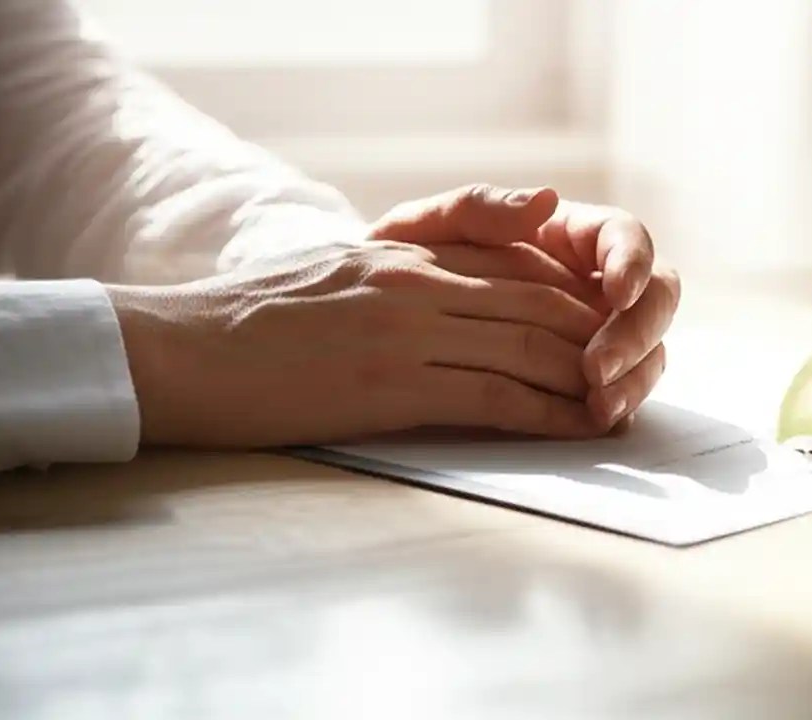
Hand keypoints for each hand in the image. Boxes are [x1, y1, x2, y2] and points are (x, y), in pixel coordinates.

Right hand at [107, 241, 607, 446]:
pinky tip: (578, 428)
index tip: (602, 323)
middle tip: (631, 364)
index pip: (512, 263)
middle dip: (592, 336)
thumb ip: (393, 267)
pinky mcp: (392, 385)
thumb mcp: (330, 269)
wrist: (180, 348)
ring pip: (526, 347)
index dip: (568, 295)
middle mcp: (416, 283)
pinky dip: (546, 414)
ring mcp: (407, 331)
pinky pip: (493, 396)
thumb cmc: (247, 318)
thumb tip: (437, 291)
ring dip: (585, 377)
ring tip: (621, 402)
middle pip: (535, 302)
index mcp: (402, 252)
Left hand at [372, 184, 681, 429]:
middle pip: (655, 296)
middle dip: (636, 332)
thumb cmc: (403, 266)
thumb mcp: (425, 231)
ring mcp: (601, 331)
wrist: (372, 321)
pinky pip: (626, 386)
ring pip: (650, 348)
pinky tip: (595, 421)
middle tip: (598, 367)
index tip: (618, 291)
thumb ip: (478, 208)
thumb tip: (546, 197)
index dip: (633, 261)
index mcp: (567, 236)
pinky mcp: (594, 377)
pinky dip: (619, 402)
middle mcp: (595, 282)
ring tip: (599, 406)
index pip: (625, 236)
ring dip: (634, 376)